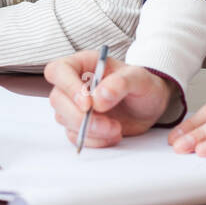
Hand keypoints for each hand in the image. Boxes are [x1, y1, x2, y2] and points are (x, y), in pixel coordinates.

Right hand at [44, 51, 173, 147]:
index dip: (68, 87)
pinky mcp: (79, 124)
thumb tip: (99, 97)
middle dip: (80, 117)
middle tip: (108, 124)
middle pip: (57, 99)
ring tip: (117, 128)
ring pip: (64, 120)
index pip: (58, 70)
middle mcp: (74, 83)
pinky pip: (75, 136)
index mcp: (84, 64)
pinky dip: (94, 140)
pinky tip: (113, 135)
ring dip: (90, 130)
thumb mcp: (139, 79)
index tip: (88, 105)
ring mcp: (74, 105)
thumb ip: (121, 83)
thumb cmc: (142, 86)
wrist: (148, 106)